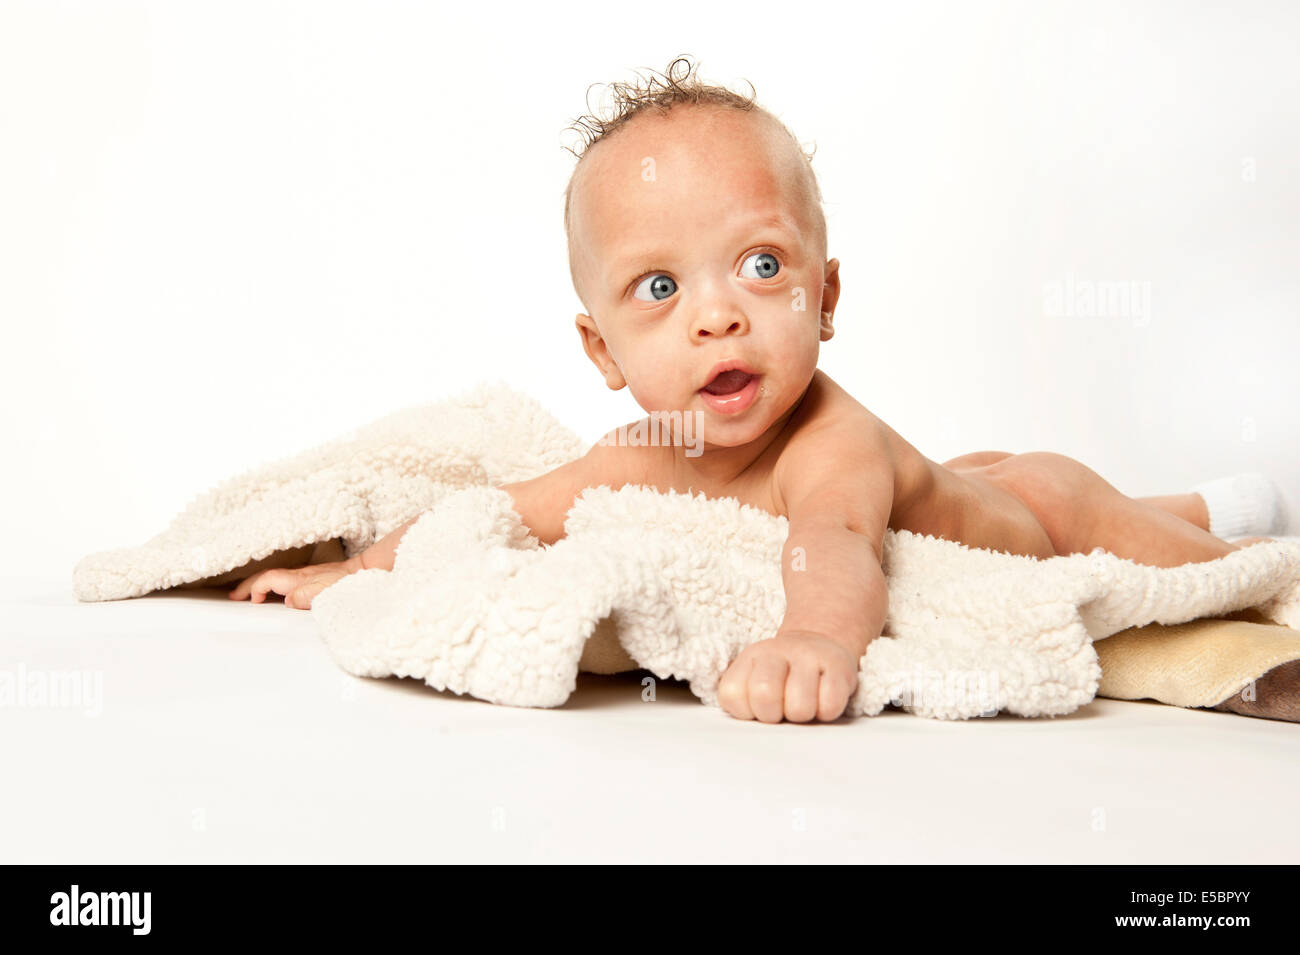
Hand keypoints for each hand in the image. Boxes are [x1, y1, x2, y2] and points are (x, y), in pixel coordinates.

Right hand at [228, 556, 363, 609]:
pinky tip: (274, 591)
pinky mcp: (313, 577)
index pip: (268, 580)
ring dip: (259, 585)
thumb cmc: (346, 582)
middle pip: (267, 577)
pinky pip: (285, 579)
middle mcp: (299, 575)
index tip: (247, 601)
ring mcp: (306, 575)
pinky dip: (272, 584)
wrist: (364, 572)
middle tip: (235, 595)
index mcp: (298, 579)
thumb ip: (306, 596)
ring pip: (275, 577)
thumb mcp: (326, 592)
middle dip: (248, 585)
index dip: (254, 589)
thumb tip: (287, 601)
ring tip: (247, 594)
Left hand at [716, 630, 860, 722]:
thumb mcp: (752, 678)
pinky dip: (827, 712)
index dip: (746, 711)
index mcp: (750, 658)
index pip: (732, 694)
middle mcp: (776, 652)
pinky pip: (830, 706)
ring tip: (804, 703)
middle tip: (782, 709)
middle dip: (772, 715)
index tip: (758, 705)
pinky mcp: (839, 667)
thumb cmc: (782, 675)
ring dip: (802, 715)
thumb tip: (750, 734)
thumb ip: (743, 700)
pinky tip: (823, 699)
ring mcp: (809, 656)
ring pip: (799, 707)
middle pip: (764, 696)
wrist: (818, 643)